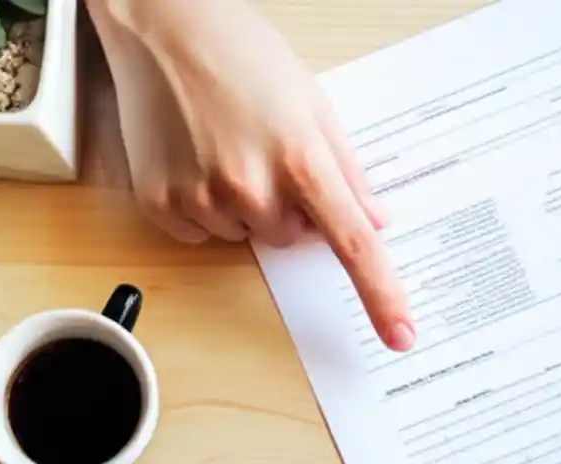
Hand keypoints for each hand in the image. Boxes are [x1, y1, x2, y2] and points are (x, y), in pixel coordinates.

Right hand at [87, 0, 413, 351]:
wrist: (161, 24)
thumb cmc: (243, 53)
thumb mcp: (313, 102)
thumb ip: (348, 168)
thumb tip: (375, 220)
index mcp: (301, 160)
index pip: (353, 244)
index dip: (381, 295)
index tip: (400, 335)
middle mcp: (251, 187)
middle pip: (293, 238)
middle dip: (291, 208)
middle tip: (267, 152)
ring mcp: (201, 198)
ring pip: (246, 235)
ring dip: (246, 205)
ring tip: (224, 144)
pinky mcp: (160, 203)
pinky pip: (200, 233)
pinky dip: (204, 206)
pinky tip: (194, 158)